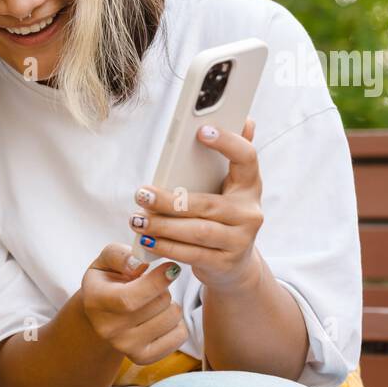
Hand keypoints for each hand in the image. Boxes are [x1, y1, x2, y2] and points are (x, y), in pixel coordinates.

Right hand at [80, 243, 187, 365]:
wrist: (101, 315)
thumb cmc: (108, 281)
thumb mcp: (107, 260)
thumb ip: (120, 255)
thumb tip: (139, 264)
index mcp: (96, 302)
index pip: (131, 299)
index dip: (157, 282)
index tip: (171, 267)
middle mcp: (108, 329)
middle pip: (159, 304)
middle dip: (164, 288)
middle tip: (152, 286)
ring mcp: (125, 347)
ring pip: (172, 318)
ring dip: (170, 304)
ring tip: (154, 302)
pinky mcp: (143, 358)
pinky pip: (180, 336)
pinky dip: (177, 323)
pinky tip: (161, 317)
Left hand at [129, 118, 264, 290]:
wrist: (235, 266)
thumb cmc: (224, 218)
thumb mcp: (230, 189)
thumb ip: (232, 158)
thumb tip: (248, 120)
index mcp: (250, 186)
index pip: (246, 158)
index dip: (227, 143)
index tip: (201, 131)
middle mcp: (250, 213)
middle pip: (206, 204)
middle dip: (169, 200)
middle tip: (141, 194)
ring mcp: (240, 240)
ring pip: (196, 231)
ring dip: (162, 226)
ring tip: (137, 220)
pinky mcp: (224, 263)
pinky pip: (190, 254)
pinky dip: (165, 247)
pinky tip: (146, 240)